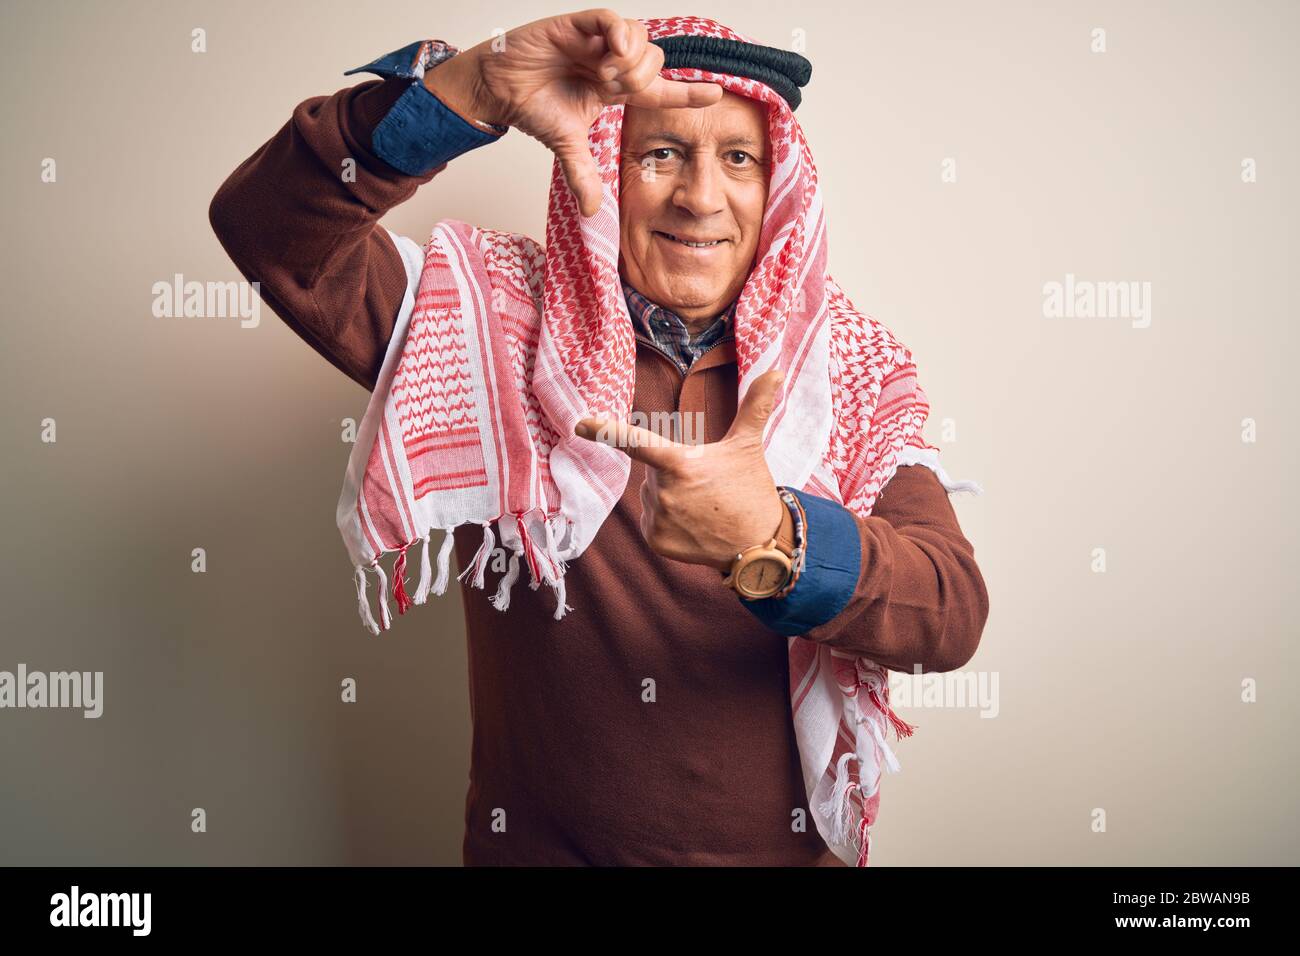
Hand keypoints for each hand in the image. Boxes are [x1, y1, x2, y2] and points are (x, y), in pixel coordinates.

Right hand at [438, 8, 722, 216]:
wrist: (499, 87)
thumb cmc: (531, 107)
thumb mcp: (565, 146)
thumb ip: (582, 174)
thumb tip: (591, 212)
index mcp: (614, 90)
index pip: (660, 92)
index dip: (688, 93)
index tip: (716, 94)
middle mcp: (612, 64)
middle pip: (655, 63)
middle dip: (643, 80)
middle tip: (612, 90)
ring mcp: (599, 42)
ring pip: (642, 40)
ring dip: (631, 61)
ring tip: (602, 73)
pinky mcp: (580, 25)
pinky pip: (615, 21)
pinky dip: (621, 34)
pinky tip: (613, 49)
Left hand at [573, 369, 787, 570]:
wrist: (758, 545)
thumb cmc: (751, 489)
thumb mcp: (749, 445)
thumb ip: (755, 405)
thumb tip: (777, 371)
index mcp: (680, 463)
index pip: (635, 440)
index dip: (605, 430)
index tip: (580, 423)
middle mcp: (663, 493)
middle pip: (653, 471)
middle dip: (673, 473)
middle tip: (707, 486)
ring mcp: (658, 519)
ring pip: (651, 496)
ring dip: (670, 497)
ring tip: (703, 506)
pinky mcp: (655, 540)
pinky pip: (651, 520)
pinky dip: (667, 520)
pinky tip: (693, 524)